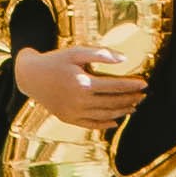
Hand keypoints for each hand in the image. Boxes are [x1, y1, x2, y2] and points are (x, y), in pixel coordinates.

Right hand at [17, 43, 143, 129]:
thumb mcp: (76, 52)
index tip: (145, 83)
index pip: (115, 86)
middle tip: (143, 95)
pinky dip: (105, 124)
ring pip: (105, 115)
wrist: (30, 76)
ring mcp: (74, 112)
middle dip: (130, 98)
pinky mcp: (68, 119)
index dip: (132, 85)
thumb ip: (100, 54)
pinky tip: (116, 121)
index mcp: (83, 83)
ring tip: (134, 106)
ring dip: (122, 111)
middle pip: (113, 102)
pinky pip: (91, 124)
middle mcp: (80, 100)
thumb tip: (124, 59)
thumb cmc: (55, 60)